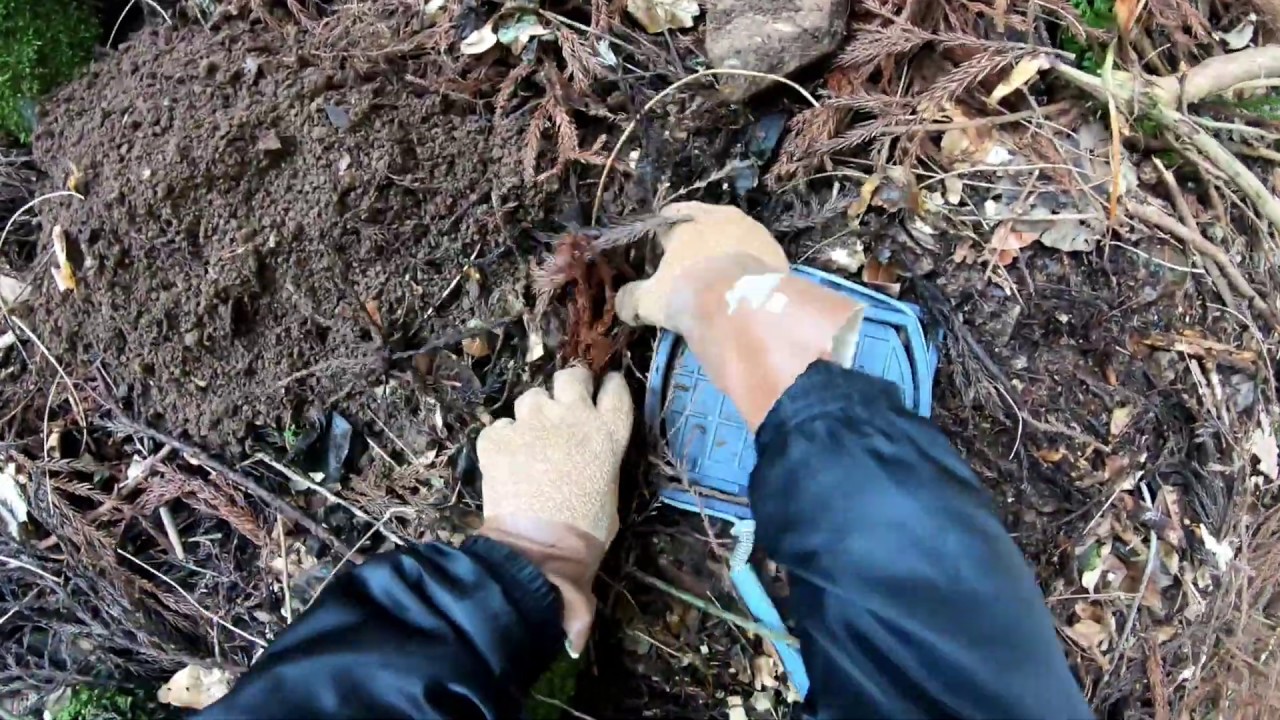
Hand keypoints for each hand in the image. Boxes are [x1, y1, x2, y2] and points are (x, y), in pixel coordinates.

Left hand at [476, 366, 631, 653]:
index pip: (615, 389)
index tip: (604, 388)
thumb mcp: (610, 490)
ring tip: (530, 439)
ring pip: (531, 397)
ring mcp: (532, 422)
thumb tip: (589, 456)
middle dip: (569, 383)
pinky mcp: (498, 436)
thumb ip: (601, 460)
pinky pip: (500, 427)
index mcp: (608, 432)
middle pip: (571, 376)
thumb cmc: (587, 531)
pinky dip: (502, 440)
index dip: (609, 385)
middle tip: (564, 401)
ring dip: (533, 412)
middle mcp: (572, 416)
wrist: (538, 547)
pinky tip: (505, 461)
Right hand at [616, 202, 864, 429]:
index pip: (668, 221)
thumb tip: (623, 304)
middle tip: (690, 269)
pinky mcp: (776, 252)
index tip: (661, 257)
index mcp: (686, 218)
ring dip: (726, 255)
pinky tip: (742, 290)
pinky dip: (748, 272)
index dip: (662, 240)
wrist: (739, 306)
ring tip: (720, 281)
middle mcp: (722, 215)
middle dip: (697, 244)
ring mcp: (754, 231)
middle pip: (704, 226)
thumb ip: (631, 299)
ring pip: (734, 240)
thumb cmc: (688, 293)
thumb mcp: (650, 301)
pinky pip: (756, 260)